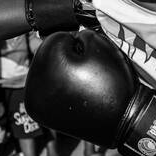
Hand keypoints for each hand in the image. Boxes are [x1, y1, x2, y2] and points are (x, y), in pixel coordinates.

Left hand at [24, 29, 155, 155]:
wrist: (122, 121)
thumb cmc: (112, 83)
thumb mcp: (100, 46)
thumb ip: (79, 34)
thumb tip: (66, 40)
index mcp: (46, 64)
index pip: (56, 39)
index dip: (77, 43)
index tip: (90, 58)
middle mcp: (32, 84)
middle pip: (46, 56)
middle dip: (65, 57)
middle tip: (86, 71)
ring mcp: (33, 101)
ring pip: (45, 73)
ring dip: (59, 72)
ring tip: (81, 84)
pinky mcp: (38, 113)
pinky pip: (44, 90)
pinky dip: (56, 88)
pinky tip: (72, 94)